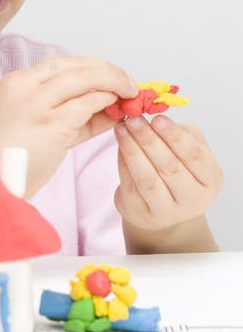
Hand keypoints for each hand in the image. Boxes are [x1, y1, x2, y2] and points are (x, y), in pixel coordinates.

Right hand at [0, 55, 138, 196]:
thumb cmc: (11, 158)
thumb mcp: (36, 124)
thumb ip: (69, 111)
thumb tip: (109, 103)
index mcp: (16, 82)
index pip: (61, 64)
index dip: (92, 67)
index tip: (111, 76)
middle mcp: (25, 85)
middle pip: (75, 65)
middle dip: (108, 71)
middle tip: (129, 83)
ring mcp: (36, 102)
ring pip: (85, 77)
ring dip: (113, 81)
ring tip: (130, 94)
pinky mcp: (50, 122)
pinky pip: (87, 103)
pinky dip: (106, 102)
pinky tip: (117, 110)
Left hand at [114, 116, 222, 230]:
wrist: (163, 203)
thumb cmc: (179, 168)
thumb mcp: (188, 150)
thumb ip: (180, 133)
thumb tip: (157, 117)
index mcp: (210, 179)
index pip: (195, 156)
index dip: (176, 136)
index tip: (157, 118)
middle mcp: (193, 199)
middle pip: (170, 168)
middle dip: (149, 140)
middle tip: (134, 120)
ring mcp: (167, 211)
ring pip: (148, 179)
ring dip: (132, 150)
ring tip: (122, 129)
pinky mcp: (142, 214)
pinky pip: (131, 186)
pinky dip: (123, 163)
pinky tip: (119, 145)